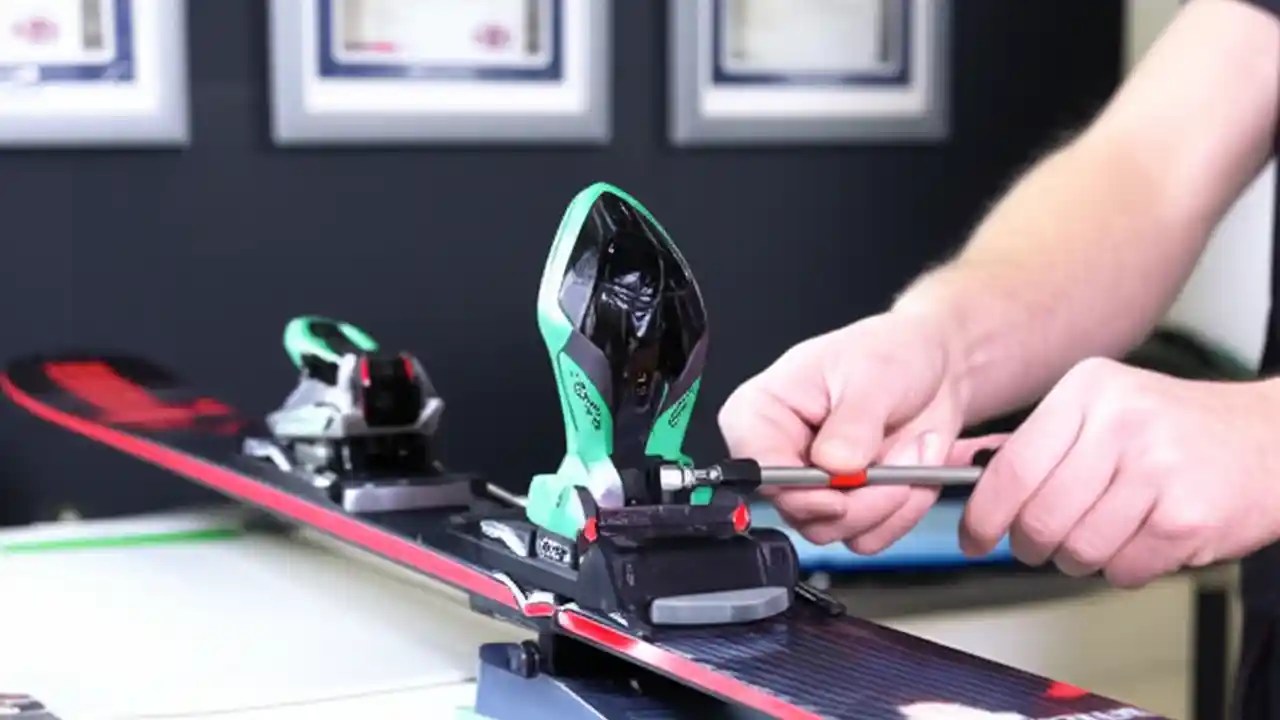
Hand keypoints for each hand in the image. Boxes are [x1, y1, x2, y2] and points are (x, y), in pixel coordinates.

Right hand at [718, 310, 968, 552]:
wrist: (937, 366)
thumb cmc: (890, 353)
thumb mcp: (872, 374)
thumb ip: (852, 423)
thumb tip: (834, 465)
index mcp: (760, 413)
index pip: (758, 469)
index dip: (797, 491)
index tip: (838, 495)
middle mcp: (780, 455)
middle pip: (800, 510)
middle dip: (863, 498)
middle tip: (903, 462)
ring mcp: (814, 486)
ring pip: (839, 530)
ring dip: (891, 499)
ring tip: (915, 451)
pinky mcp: (848, 507)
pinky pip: (871, 535)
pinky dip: (905, 509)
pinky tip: (916, 468)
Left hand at [959, 356, 1279, 586]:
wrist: (1272, 439)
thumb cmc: (1178, 430)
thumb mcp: (1103, 408)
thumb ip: (1038, 442)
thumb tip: (969, 473)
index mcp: (1087, 392)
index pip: (1012, 467)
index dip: (983, 514)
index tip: (975, 535)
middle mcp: (1120, 424)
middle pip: (1039, 517)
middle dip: (1031, 545)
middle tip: (1041, 543)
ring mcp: (1156, 470)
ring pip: (1077, 549)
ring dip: (1080, 558)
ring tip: (1104, 533)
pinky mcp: (1186, 517)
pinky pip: (1122, 569)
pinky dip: (1123, 567)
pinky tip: (1144, 537)